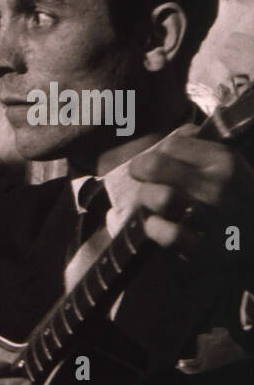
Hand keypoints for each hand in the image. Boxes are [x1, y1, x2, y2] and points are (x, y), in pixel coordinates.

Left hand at [128, 125, 253, 266]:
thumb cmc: (241, 202)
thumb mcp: (234, 169)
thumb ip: (203, 148)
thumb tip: (177, 135)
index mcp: (227, 161)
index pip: (171, 144)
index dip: (159, 154)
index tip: (160, 165)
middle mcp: (220, 186)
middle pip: (153, 166)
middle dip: (142, 173)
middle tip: (147, 182)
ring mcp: (213, 218)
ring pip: (158, 196)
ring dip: (147, 201)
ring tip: (153, 205)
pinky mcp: (204, 249)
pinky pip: (166, 233)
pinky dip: (155, 229)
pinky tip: (160, 227)